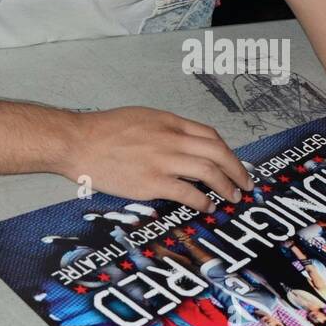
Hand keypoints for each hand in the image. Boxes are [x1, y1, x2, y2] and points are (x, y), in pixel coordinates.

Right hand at [60, 106, 251, 211]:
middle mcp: (172, 139)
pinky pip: (189, 193)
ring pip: (209, 172)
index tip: (234, 163)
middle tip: (246, 183)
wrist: (79, 142)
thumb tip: (184, 145)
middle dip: (237, 170)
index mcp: (170, 122)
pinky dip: (203, 201)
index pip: (210, 135)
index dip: (227, 151)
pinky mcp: (152, 182)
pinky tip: (208, 207)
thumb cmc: (104, 130)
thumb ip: (165, 129)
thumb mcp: (142, 118)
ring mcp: (164, 161)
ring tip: (233, 197)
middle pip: (218, 152)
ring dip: (227, 186)